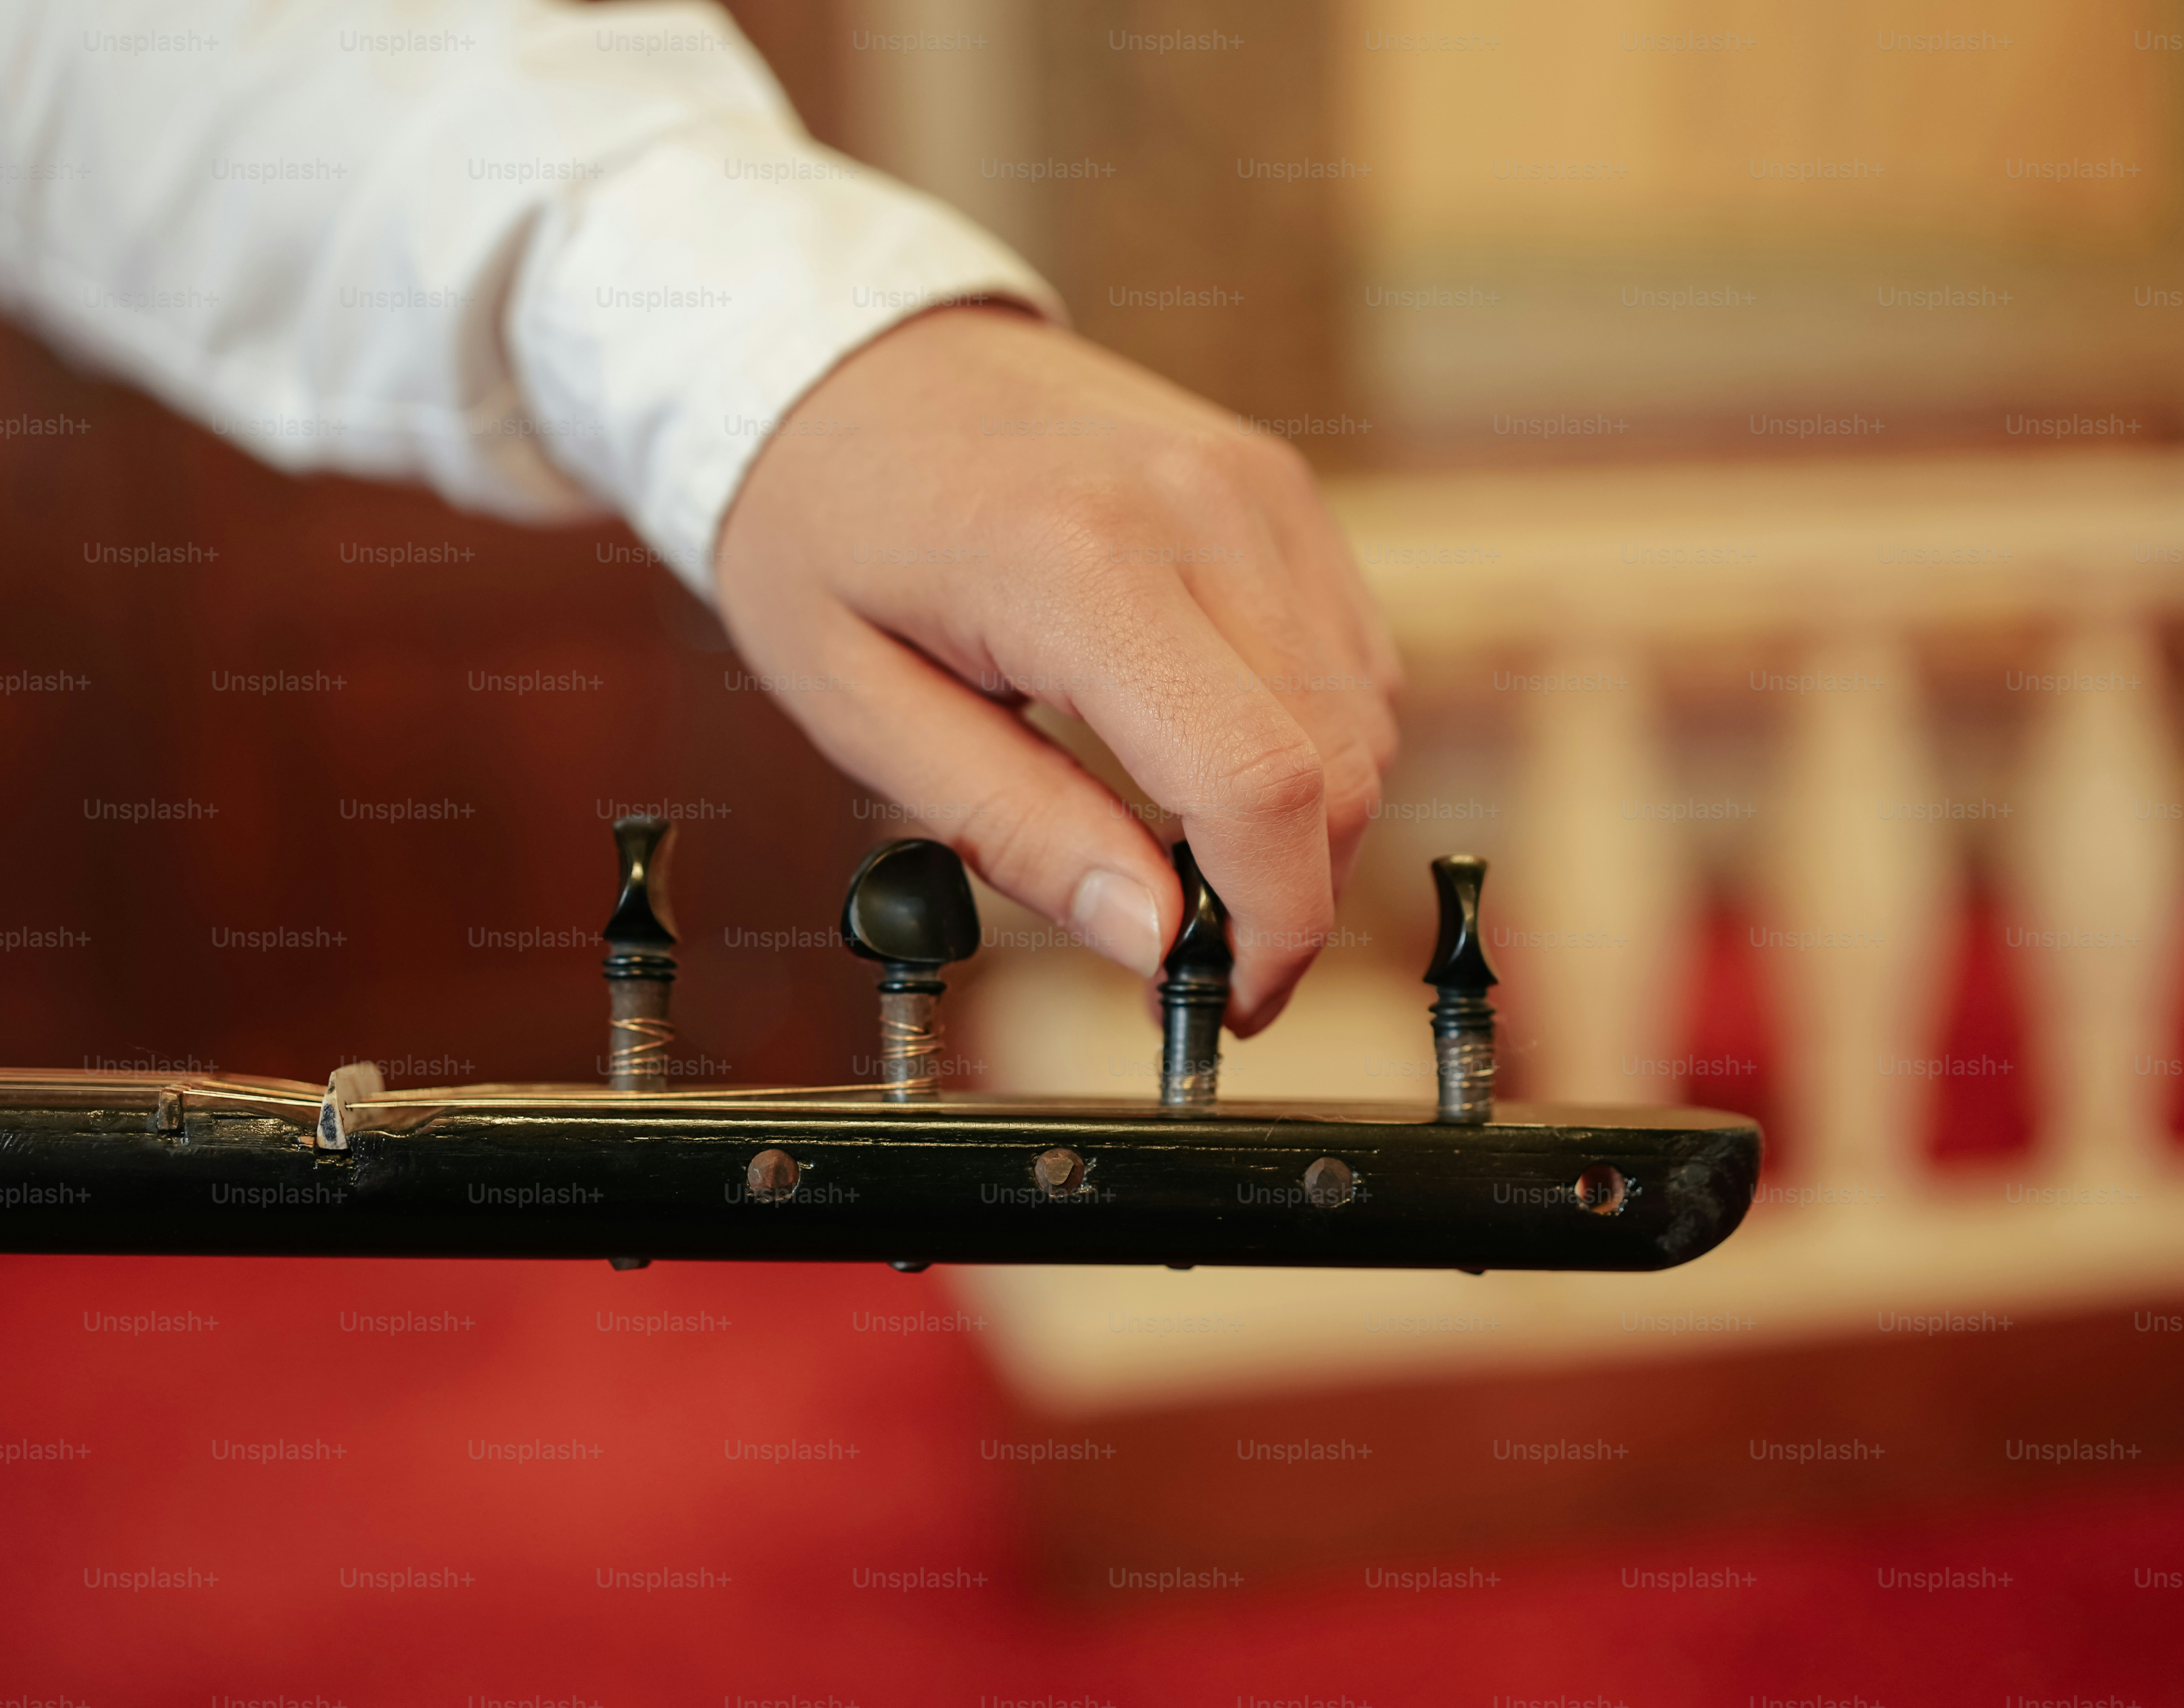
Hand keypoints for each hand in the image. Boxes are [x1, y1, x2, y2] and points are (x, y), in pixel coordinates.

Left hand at [713, 306, 1400, 1034]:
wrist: (835, 356)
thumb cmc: (820, 529)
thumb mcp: (857, 708)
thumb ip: (1016, 829)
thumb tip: (1152, 937)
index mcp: (1079, 567)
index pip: (1257, 786)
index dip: (1272, 927)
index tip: (1225, 1000)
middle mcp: (1198, 509)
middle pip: (1337, 765)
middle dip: (1293, 895)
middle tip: (1201, 957)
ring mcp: (1252, 484)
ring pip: (1363, 716)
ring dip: (1305, 817)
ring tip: (1193, 856)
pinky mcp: (1273, 481)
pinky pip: (1348, 649)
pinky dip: (1311, 734)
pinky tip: (1210, 756)